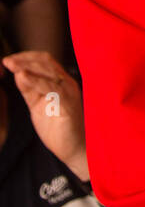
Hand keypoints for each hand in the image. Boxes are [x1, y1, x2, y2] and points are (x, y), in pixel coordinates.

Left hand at [2, 52, 87, 181]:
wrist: (74, 149)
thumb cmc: (57, 127)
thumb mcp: (37, 105)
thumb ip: (30, 90)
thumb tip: (18, 73)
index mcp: (60, 82)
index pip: (45, 61)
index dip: (26, 57)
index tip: (9, 60)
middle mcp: (67, 83)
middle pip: (46, 62)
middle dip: (25, 60)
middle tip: (7, 61)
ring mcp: (69, 92)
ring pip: (49, 72)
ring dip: (28, 67)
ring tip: (13, 67)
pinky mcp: (69, 104)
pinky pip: (52, 88)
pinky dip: (36, 81)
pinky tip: (23, 78)